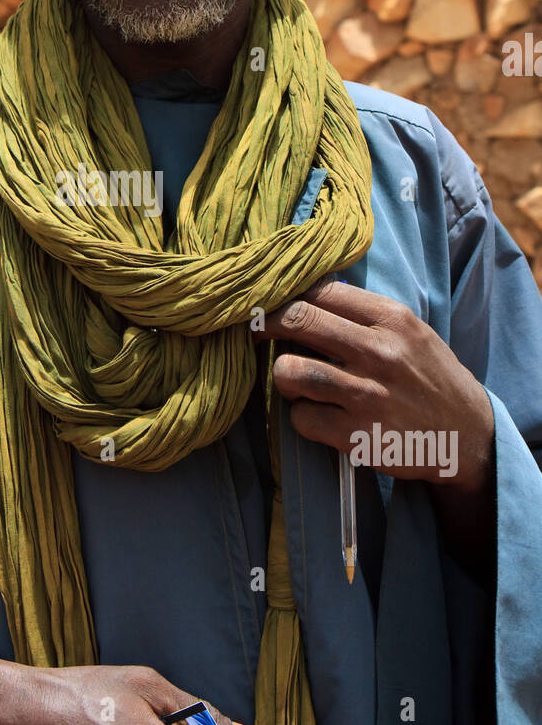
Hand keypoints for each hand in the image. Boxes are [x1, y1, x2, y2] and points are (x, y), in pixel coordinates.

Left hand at [252, 277, 493, 491]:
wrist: (467, 435)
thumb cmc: (427, 376)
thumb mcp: (410, 332)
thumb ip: (364, 313)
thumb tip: (305, 291)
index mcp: (392, 318)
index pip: (321, 289)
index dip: (287, 295)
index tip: (274, 305)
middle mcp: (379, 352)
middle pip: (297, 319)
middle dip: (267, 325)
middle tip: (258, 333)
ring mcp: (368, 395)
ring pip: (290, 370)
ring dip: (283, 375)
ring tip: (294, 380)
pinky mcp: (358, 435)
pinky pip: (301, 417)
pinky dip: (300, 416)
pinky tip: (315, 414)